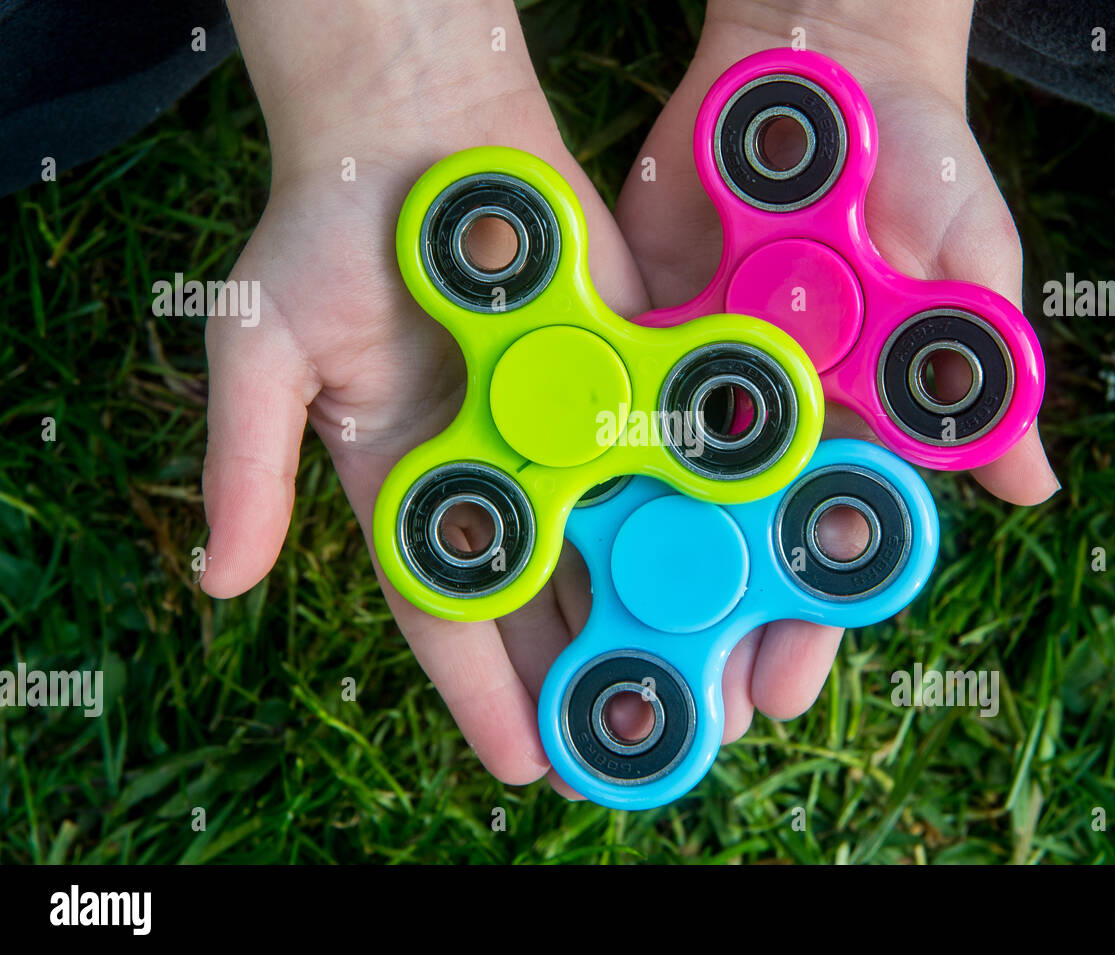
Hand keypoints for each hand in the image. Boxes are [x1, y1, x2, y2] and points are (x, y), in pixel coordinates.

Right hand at [201, 0, 647, 792]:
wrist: (418, 121)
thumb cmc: (324, 230)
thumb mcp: (260, 347)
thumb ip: (246, 463)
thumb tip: (221, 580)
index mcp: (409, 480)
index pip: (449, 608)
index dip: (480, 688)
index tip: (521, 762)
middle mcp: (495, 467)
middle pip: (544, 596)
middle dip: (578, 674)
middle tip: (625, 750)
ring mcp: (565, 423)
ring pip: (612, 540)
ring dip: (649, 614)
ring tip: (694, 691)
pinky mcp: (624, 372)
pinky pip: (659, 455)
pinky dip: (692, 511)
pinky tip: (731, 568)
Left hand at [615, 1, 1059, 746]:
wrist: (820, 69)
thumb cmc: (919, 158)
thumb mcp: (967, 253)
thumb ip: (984, 367)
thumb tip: (1032, 488)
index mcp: (851, 421)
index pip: (830, 546)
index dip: (809, 618)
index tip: (783, 689)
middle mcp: (768, 420)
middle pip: (734, 545)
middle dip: (710, 626)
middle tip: (675, 707)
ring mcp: (694, 381)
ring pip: (658, 501)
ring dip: (635, 578)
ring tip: (597, 655)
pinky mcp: (630, 336)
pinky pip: (598, 416)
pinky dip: (574, 476)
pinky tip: (542, 537)